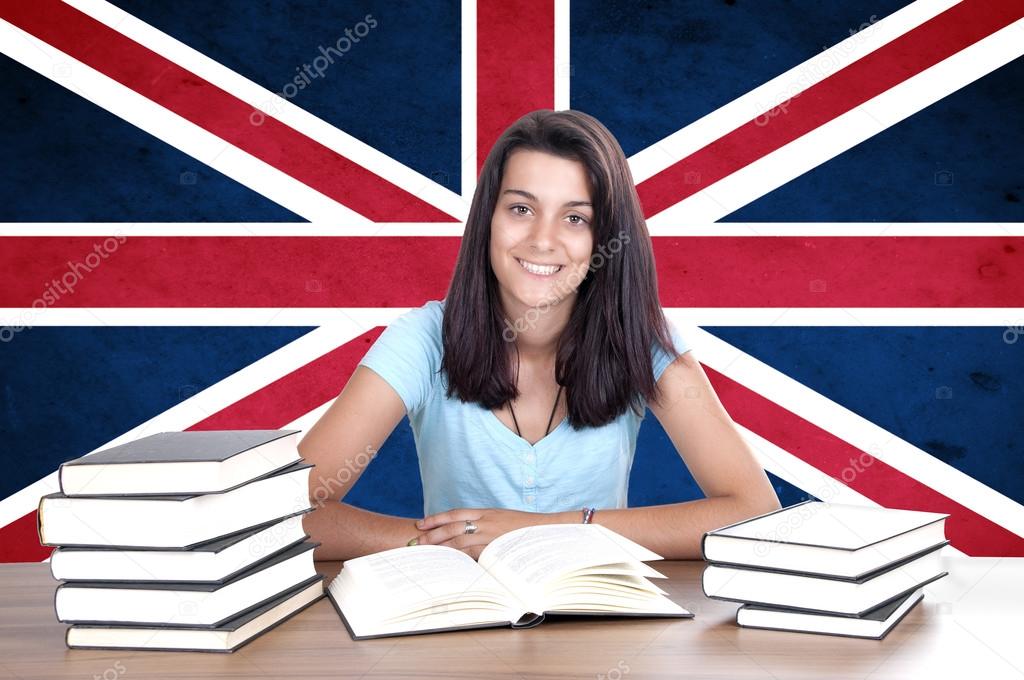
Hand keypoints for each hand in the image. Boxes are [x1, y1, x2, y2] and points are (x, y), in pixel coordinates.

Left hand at [408, 507, 549, 559]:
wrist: (547, 530)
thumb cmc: (525, 527)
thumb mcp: (502, 519)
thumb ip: (484, 524)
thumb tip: (466, 533)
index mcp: (487, 512)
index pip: (455, 513)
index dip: (437, 518)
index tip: (421, 523)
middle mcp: (486, 522)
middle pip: (453, 527)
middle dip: (433, 535)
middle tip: (417, 543)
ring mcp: (491, 536)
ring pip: (460, 542)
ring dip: (442, 548)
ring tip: (427, 555)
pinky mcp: (497, 549)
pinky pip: (475, 555)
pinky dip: (461, 559)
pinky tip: (450, 564)